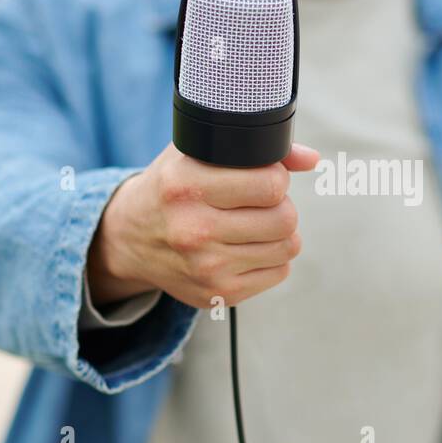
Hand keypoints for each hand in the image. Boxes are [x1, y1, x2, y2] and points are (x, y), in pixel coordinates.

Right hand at [86, 142, 319, 309]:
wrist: (130, 239)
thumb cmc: (171, 188)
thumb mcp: (196, 153)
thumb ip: (254, 149)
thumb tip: (312, 159)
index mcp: (185, 186)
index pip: (270, 185)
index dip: (277, 177)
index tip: (264, 177)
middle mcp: (193, 230)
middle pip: (285, 218)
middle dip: (281, 206)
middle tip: (261, 202)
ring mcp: (206, 267)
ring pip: (288, 246)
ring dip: (280, 233)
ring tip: (255, 223)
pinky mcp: (218, 294)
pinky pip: (279, 272)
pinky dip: (272, 258)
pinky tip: (247, 246)